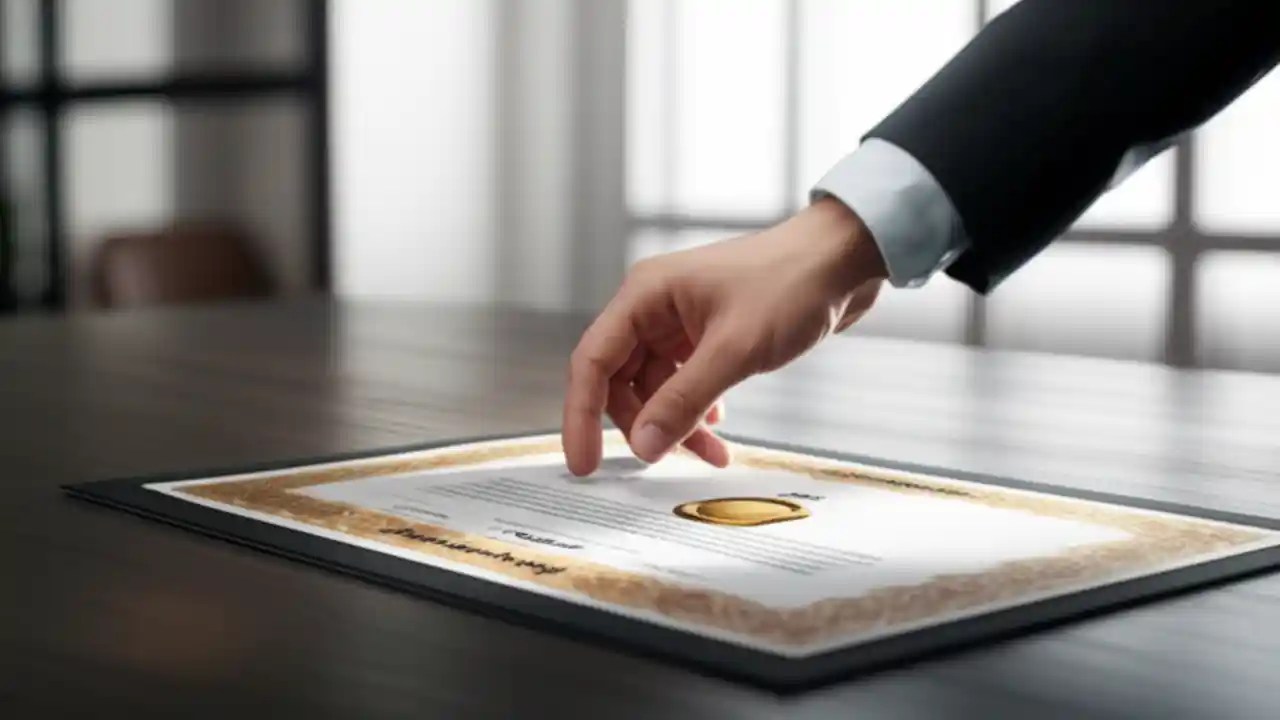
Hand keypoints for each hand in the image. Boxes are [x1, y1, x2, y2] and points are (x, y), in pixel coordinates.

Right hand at [562, 198, 887, 474]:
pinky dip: (697, 410)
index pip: (592, 363)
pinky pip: (684, 382)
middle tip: (667, 459)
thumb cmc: (792, 282)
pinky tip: (721, 425)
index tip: (585, 464)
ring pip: (655, 388)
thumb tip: (644, 445)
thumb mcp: (734, 350)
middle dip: (644, 424)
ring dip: (677, 423)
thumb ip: (684, 401)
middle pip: (620, 381)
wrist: (844, 259)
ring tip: (713, 452)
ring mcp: (680, 321)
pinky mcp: (706, 334)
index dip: (581, 417)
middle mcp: (654, 307)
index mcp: (645, 296)